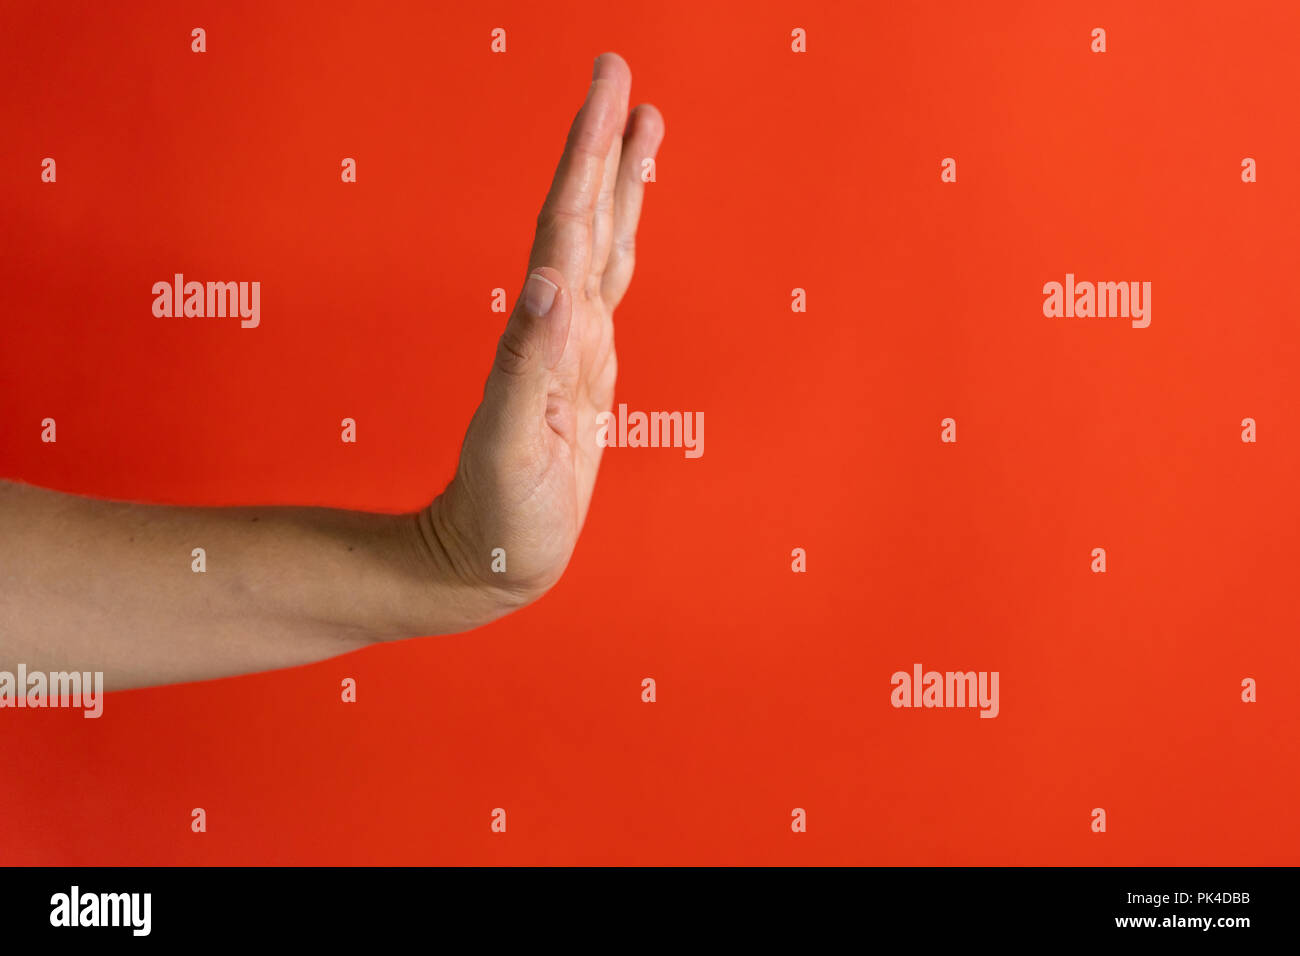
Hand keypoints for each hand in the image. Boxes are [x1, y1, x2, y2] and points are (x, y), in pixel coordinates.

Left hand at [418, 52, 663, 611]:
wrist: (489, 557)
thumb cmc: (497, 514)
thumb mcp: (510, 443)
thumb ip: (529, 361)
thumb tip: (553, 281)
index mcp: (547, 331)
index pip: (570, 223)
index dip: (589, 154)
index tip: (610, 88)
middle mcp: (562, 325)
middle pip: (588, 216)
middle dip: (604, 143)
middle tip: (620, 73)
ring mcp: (576, 345)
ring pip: (604, 245)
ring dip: (620, 183)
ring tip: (642, 125)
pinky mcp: (587, 372)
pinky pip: (612, 291)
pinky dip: (624, 246)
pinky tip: (627, 224)